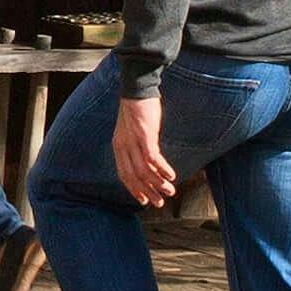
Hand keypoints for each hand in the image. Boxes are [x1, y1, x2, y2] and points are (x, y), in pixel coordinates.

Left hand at [111, 90, 175, 207]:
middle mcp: (124, 146)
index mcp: (119, 146)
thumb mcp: (132, 129)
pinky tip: (171, 175)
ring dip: (158, 184)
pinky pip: (153, 159)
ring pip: (144, 171)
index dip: (134, 189)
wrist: (136, 88)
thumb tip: (147, 157)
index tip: (144, 200)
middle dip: (147, 192)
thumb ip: (136, 144)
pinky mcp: (145, 136)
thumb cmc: (138, 107)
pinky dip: (162, 169)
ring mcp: (134, 142)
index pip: (124, 174)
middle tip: (159, 203)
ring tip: (170, 191)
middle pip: (134, 177)